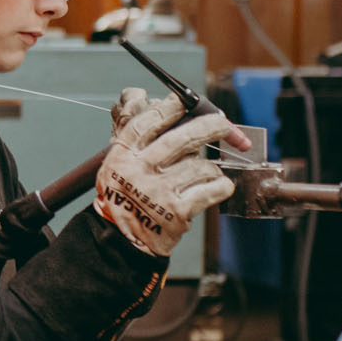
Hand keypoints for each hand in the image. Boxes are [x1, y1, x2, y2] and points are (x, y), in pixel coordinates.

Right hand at [93, 90, 247, 257]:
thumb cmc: (125, 196)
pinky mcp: (178, 212)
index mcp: (123, 155)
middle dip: (211, 126)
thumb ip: (137, 138)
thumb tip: (158, 103)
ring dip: (211, 168)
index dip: (170, 108)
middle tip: (223, 123)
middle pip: (183, 138)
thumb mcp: (118, 163)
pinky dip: (221, 186)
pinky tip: (217, 187)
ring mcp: (160, 192)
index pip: (149, 122)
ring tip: (205, 174)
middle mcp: (140, 171)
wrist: (121, 239)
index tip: (185, 101)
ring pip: (203, 165)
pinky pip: (213, 189)